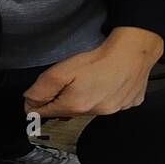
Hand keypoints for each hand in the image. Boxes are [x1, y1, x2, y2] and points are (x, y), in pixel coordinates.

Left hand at [22, 31, 160, 118]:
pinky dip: (108, 95)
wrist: (134, 50)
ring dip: (87, 97)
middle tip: (72, 80)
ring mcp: (114, 109)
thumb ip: (41, 89)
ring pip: (91, 108)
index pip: (45, 113)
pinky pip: (113, 103)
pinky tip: (110, 82)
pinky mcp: (129, 103)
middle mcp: (95, 113)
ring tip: (93, 79)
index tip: (40, 94)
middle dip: (65, 98)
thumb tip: (30, 102)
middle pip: (69, 111)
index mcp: (75, 106)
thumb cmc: (100, 57)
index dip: (38, 103)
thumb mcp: (61, 70)